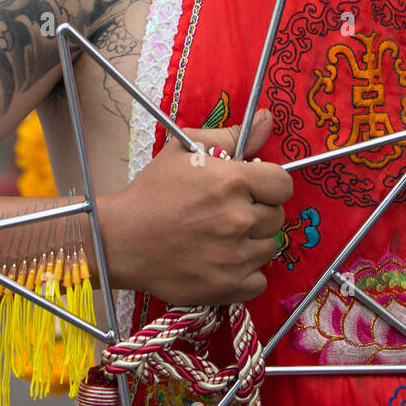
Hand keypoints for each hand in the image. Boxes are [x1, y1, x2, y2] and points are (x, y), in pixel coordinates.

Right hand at [101, 109, 292, 306]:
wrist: (122, 240)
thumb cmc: (153, 191)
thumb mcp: (186, 150)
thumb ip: (232, 135)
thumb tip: (267, 118)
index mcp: (233, 182)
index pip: (283, 184)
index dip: (269, 185)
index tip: (253, 189)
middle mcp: (239, 219)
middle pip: (277, 216)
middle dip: (259, 212)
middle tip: (231, 212)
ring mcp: (235, 256)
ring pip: (270, 247)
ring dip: (254, 241)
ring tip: (225, 237)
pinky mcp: (227, 287)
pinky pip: (260, 280)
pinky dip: (247, 273)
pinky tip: (225, 261)